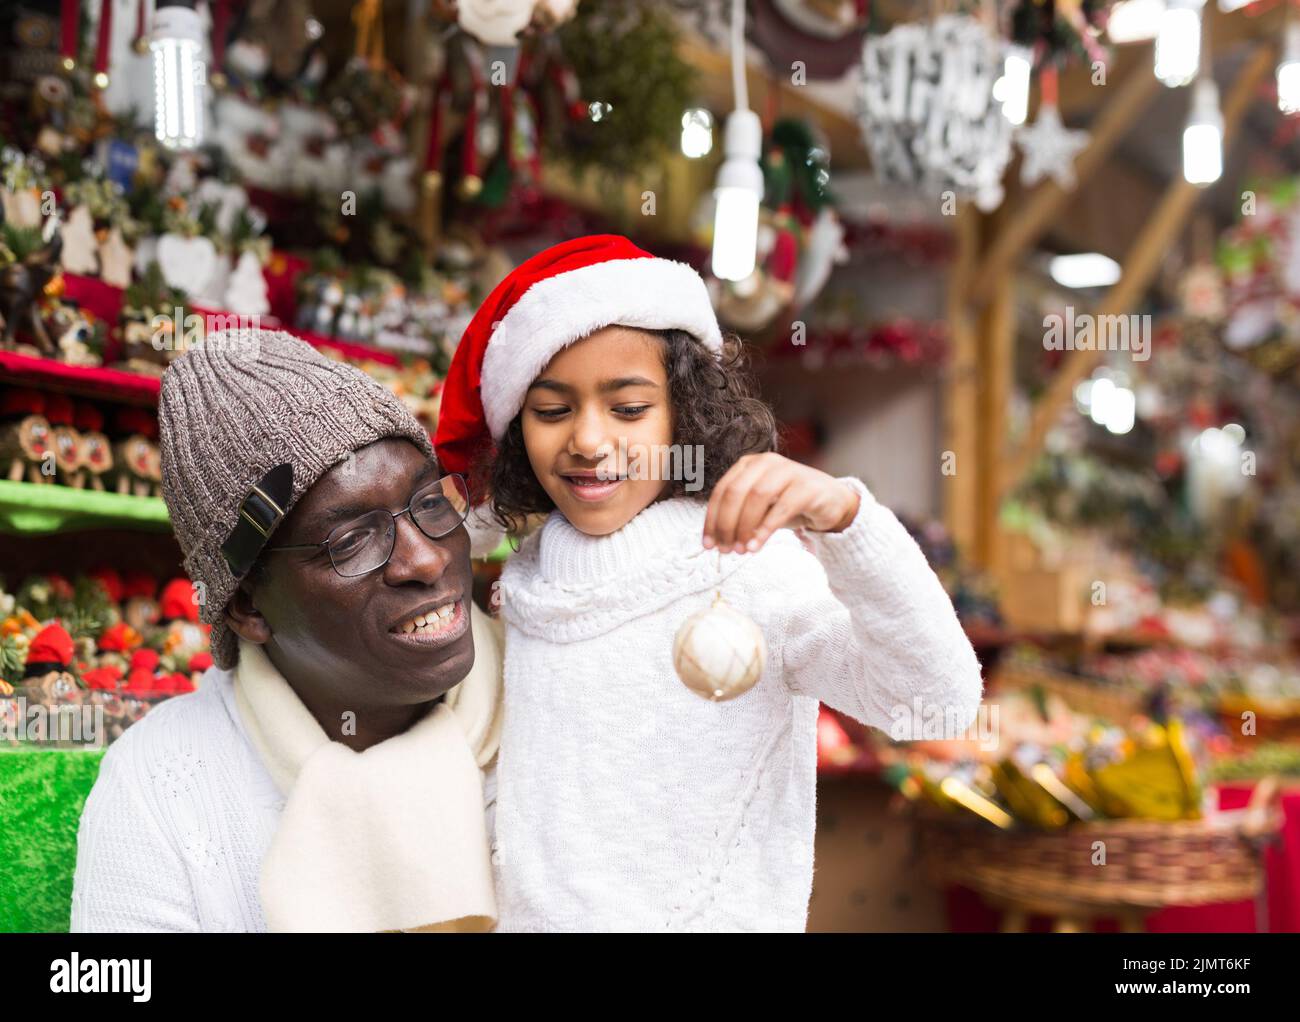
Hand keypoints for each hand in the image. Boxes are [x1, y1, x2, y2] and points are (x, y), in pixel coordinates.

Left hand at [702, 453, 859, 553]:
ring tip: (741, 550)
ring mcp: (788, 471)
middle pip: (736, 492)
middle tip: (725, 549)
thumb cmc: (789, 505)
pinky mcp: (807, 486)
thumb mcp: (759, 510)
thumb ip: (739, 518)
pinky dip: (766, 528)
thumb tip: (715, 541)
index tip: (708, 544)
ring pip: (757, 497)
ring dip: (744, 526)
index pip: (722, 491)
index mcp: (749, 465)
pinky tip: (757, 545)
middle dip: (726, 524)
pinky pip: (782, 507)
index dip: (712, 519)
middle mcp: (767, 463)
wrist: (831, 503)